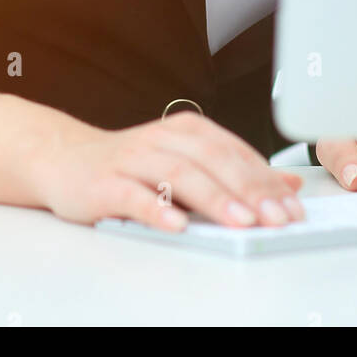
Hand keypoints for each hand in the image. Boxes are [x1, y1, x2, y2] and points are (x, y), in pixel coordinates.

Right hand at [30, 110, 306, 232]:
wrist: (64, 159)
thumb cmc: (131, 165)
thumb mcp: (188, 161)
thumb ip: (236, 172)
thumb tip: (288, 186)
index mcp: (187, 131)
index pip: (234, 152)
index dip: (266, 180)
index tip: (292, 207)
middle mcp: (162, 139)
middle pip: (213, 161)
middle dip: (250, 190)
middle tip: (277, 218)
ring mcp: (133, 159)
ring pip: (179, 175)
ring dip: (214, 199)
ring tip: (241, 222)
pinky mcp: (105, 183)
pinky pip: (134, 195)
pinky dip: (158, 209)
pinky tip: (178, 226)